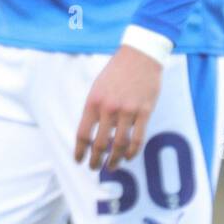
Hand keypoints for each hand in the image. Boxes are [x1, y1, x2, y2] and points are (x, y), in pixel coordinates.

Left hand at [74, 45, 162, 170]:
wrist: (140, 55)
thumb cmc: (117, 71)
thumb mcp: (98, 87)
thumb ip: (95, 109)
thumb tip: (93, 133)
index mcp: (93, 102)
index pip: (83, 134)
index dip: (80, 151)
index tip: (79, 161)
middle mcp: (109, 108)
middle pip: (100, 144)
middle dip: (96, 160)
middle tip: (94, 168)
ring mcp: (128, 111)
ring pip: (119, 144)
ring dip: (114, 160)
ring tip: (111, 167)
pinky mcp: (144, 111)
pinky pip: (138, 139)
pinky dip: (132, 152)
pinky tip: (128, 156)